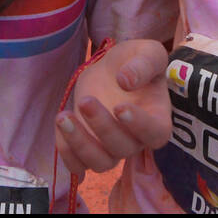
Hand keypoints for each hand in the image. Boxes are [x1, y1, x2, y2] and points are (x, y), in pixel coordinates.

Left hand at [55, 39, 172, 175]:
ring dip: (79, 144)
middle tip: (86, 100)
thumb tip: (125, 81)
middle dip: (102, 126)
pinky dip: (66, 151)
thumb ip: (143, 64)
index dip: (139, 125)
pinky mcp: (89, 148)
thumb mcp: (147, 52)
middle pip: (122, 148)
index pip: (155, 133)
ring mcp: (112, 148)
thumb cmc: (136, 61)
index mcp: (157, 118)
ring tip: (63, 117)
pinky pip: (78, 164)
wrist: (113, 69)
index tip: (120, 107)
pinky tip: (60, 123)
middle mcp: (136, 140)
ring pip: (100, 163)